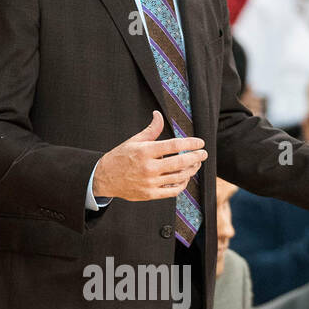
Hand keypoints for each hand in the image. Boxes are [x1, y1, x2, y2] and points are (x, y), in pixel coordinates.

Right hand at [92, 110, 206, 200]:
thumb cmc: (121, 157)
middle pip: (180, 162)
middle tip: (204, 154)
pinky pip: (172, 191)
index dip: (190, 143)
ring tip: (196, 164)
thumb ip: (151, 130)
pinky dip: (182, 184)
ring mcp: (150, 182)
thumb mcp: (134, 141)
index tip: (200, 142)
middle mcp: (148, 167)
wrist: (104, 178)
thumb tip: (158, 114)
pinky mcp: (150, 194)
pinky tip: (185, 178)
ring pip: (178, 177)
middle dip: (196, 157)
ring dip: (191, 170)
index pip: (174, 145)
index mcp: (145, 151)